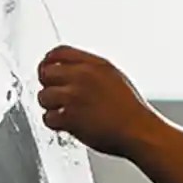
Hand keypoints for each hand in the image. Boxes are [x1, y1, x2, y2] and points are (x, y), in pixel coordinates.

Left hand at [37, 46, 165, 158]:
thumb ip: (91, 70)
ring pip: (43, 96)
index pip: (59, 52)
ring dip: (50, 106)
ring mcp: (75, 96)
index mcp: (95, 64)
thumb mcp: (114, 77)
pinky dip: (54, 123)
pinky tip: (65, 124)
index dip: (48, 61)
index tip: (46, 69)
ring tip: (63, 112)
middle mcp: (83, 76)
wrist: (139, 131)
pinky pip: (48, 117)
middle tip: (54, 95)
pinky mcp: (70, 117)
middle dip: (47, 84)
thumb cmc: (131, 110)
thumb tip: (70, 69)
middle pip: (45, 72)